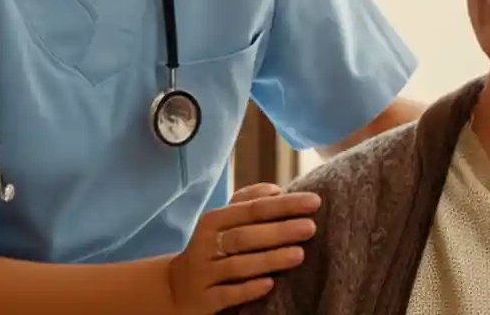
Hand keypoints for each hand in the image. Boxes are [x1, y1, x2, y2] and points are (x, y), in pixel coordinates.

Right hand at [168, 183, 319, 313]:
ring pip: (238, 265)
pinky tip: (270, 284)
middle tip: (310, 227)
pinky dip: (248, 289)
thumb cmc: (212, 249)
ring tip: (299, 254)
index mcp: (214, 220)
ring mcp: (204, 273)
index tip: (313, 202)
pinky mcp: (204, 299)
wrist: (176, 287)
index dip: (283, 205)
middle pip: (245, 235)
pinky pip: (228, 294)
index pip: (252, 209)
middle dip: (279, 231)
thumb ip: (248, 202)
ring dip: (269, 259)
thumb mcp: (223, 222)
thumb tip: (277, 190)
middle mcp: (206, 245)